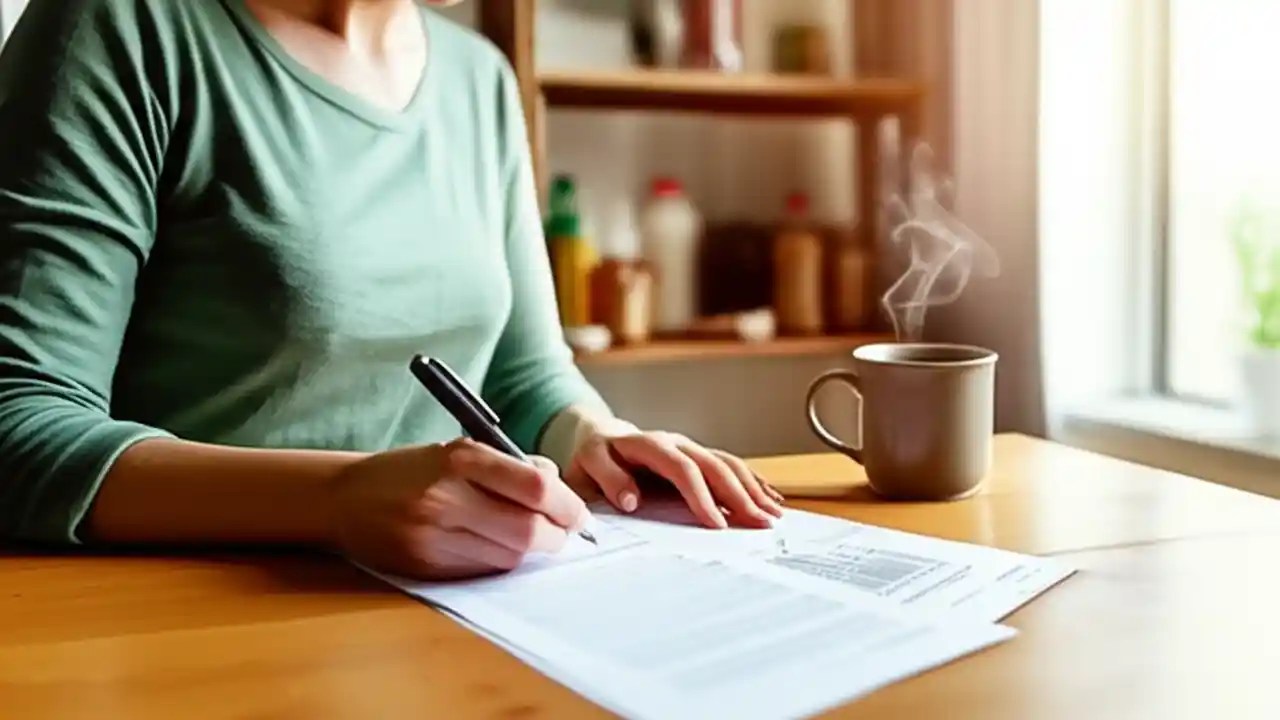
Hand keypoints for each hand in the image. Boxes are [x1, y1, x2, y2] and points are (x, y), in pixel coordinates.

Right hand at [327, 439, 588, 579]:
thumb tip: (557, 485)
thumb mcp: (458, 450)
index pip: (536, 486)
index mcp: (459, 458)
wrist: (346, 498)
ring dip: (529, 550)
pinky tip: (493, 546)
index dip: (568, 504)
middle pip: (529, 529)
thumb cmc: (412, 471)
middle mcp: (447, 496)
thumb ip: (509, 465)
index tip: (578, 513)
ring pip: (510, 555)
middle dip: (557, 535)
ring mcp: (434, 534)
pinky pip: (484, 570)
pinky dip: (500, 561)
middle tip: (564, 533)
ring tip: (526, 535)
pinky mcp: (427, 565)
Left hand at [565, 428, 784, 528]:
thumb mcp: (585, 467)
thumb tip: (630, 500)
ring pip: (727, 464)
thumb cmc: (592, 461)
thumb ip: (605, 479)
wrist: (600, 438)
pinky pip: (730, 466)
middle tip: (760, 523)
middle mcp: (673, 442)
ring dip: (753, 489)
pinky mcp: (698, 455)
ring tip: (773, 515)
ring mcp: (689, 447)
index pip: (681, 469)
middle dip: (739, 495)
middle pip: (713, 466)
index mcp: (645, 444)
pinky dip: (753, 482)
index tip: (717, 524)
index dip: (701, 496)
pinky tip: (771, 498)